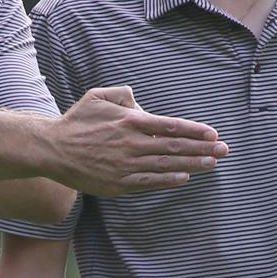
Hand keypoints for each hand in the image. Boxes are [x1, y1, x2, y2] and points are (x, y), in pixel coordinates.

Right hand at [49, 86, 227, 195]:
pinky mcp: (118, 184)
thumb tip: (142, 104)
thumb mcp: (99, 96)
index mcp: (130, 121)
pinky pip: (149, 183)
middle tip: (224, 151)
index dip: (195, 131)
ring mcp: (126, 166)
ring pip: (166, 166)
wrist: (52, 149)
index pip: (171, 126)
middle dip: (203, 149)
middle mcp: (132, 144)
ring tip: (213, 164)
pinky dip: (168, 181)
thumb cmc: (77, 121)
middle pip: (175, 147)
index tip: (213, 135)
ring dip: (193, 165)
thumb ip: (124, 94)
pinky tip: (185, 178)